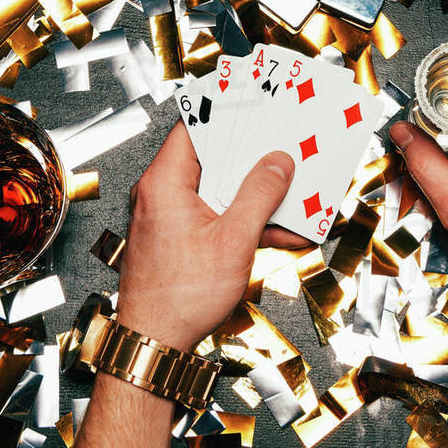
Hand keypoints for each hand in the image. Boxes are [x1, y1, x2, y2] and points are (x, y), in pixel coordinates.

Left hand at [116, 122, 298, 350]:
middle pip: (212, 157)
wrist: (154, 345)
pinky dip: (244, 221)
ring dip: (255, 195)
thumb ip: (259, 195)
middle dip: (252, 155)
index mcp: (165, 183)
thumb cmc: (178, 298)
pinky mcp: (179, 237)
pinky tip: (281, 232)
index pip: (194, 127)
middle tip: (282, 143)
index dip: (226, 112)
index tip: (255, 102)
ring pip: (219, 190)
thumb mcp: (233, 240)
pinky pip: (216, 215)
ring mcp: (170, 216)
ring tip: (293, 193)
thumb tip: (278, 162)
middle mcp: (161, 194)